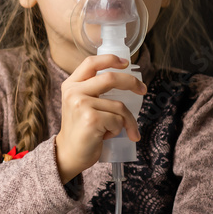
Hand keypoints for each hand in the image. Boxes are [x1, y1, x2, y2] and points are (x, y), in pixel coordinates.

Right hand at [55, 54, 146, 182]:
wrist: (69, 154)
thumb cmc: (81, 130)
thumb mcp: (81, 104)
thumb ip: (94, 90)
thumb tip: (126, 80)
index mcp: (71, 85)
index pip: (91, 63)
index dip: (110, 59)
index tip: (125, 63)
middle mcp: (74, 92)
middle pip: (111, 78)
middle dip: (132, 83)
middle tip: (143, 90)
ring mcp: (81, 105)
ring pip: (119, 106)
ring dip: (124, 121)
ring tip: (115, 130)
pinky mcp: (91, 119)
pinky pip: (118, 120)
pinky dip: (118, 130)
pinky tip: (105, 136)